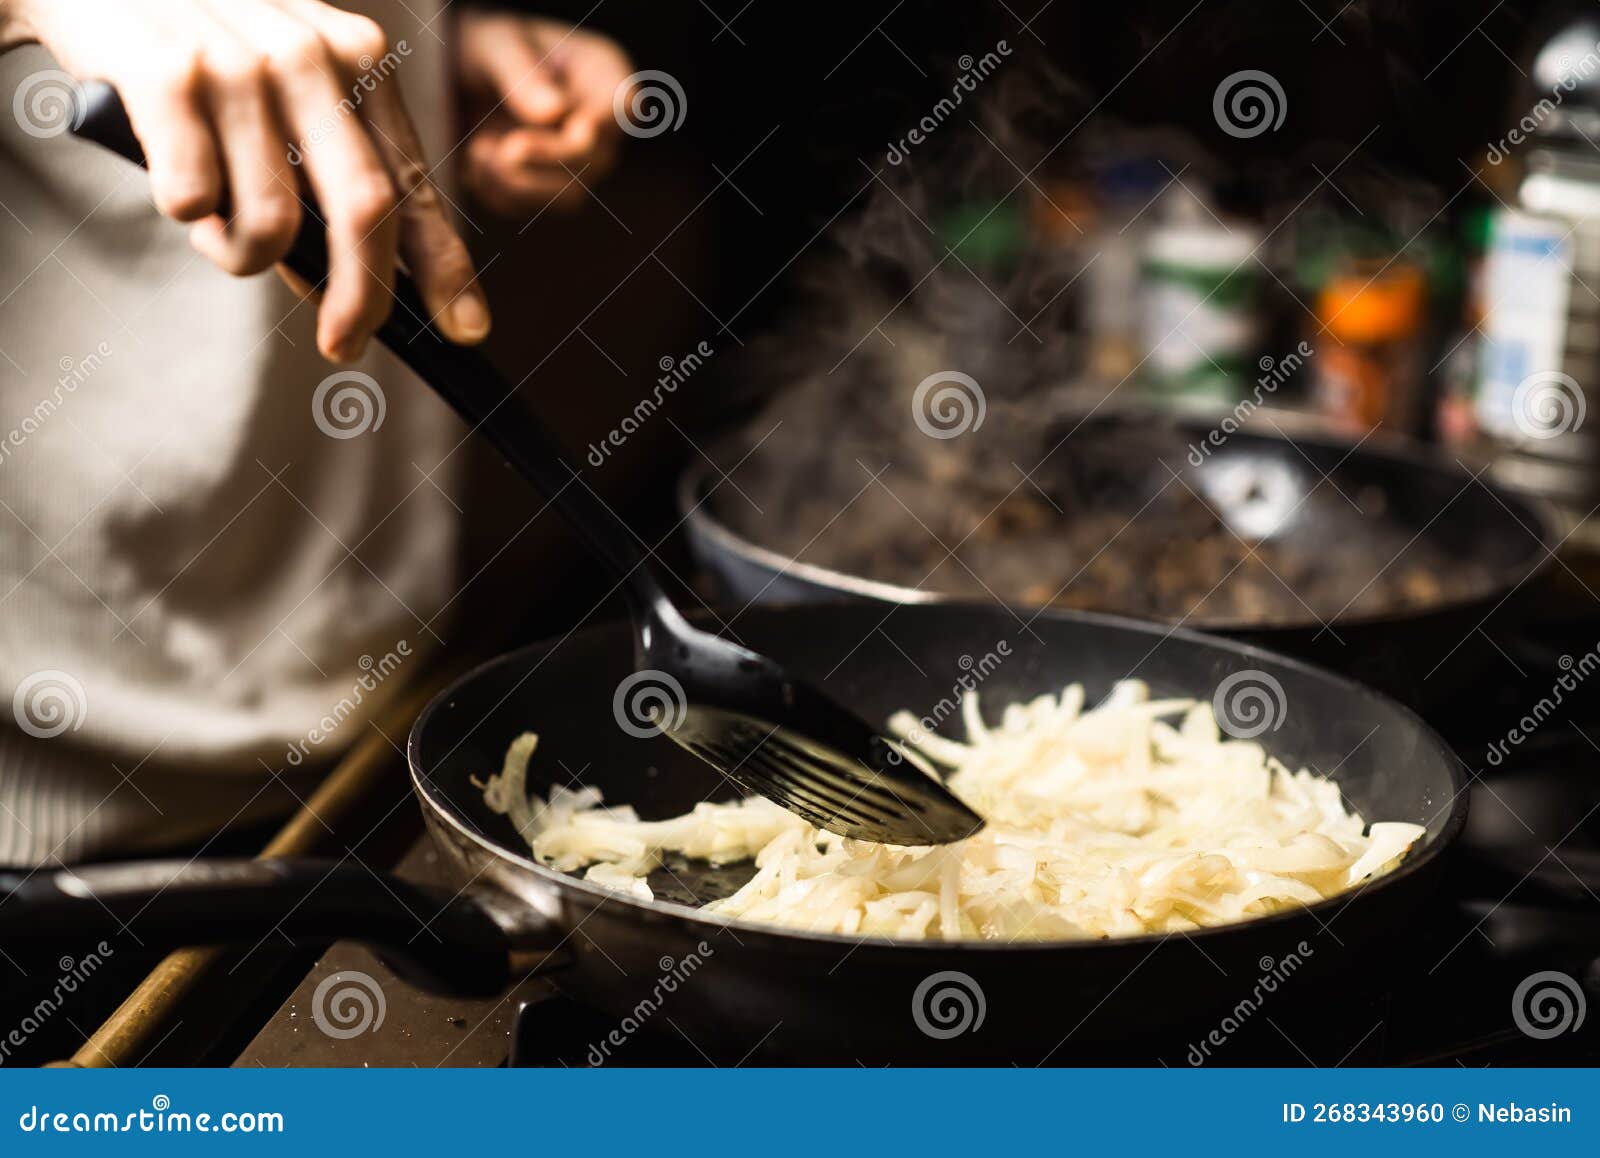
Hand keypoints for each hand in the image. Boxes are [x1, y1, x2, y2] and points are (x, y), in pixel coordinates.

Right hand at [3, 0, 488, 361]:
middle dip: (364, 298)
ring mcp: (241, 64)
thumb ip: (324, 171)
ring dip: (241, 255)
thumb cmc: (201, 48)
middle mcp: (312, 57)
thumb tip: (348, 286)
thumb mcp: (284, 87)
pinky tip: (176, 184)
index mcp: (358, 60)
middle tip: (345, 345)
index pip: (414, 182)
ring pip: (274, 224)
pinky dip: (188, 218)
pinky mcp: (167, 75)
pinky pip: (194, 202)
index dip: (445, 266)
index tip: (466, 328)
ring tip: (214, 225)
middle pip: (366, 211)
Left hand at [457, 12, 631, 215]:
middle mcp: (597, 124)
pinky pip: (529, 207)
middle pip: (596, 159)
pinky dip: (497, 190)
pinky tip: (476, 156)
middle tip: (508, 148)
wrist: (453, 75)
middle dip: (550, 158)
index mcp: (599, 74)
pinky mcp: (543, 189)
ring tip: (478, 150)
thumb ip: (521, 74)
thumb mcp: (495, 45)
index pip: (625, 106)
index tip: (582, 127)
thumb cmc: (485, 48)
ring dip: (518, 182)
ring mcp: (573, 163)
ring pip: (568, 195)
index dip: (610, 123)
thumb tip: (555, 114)